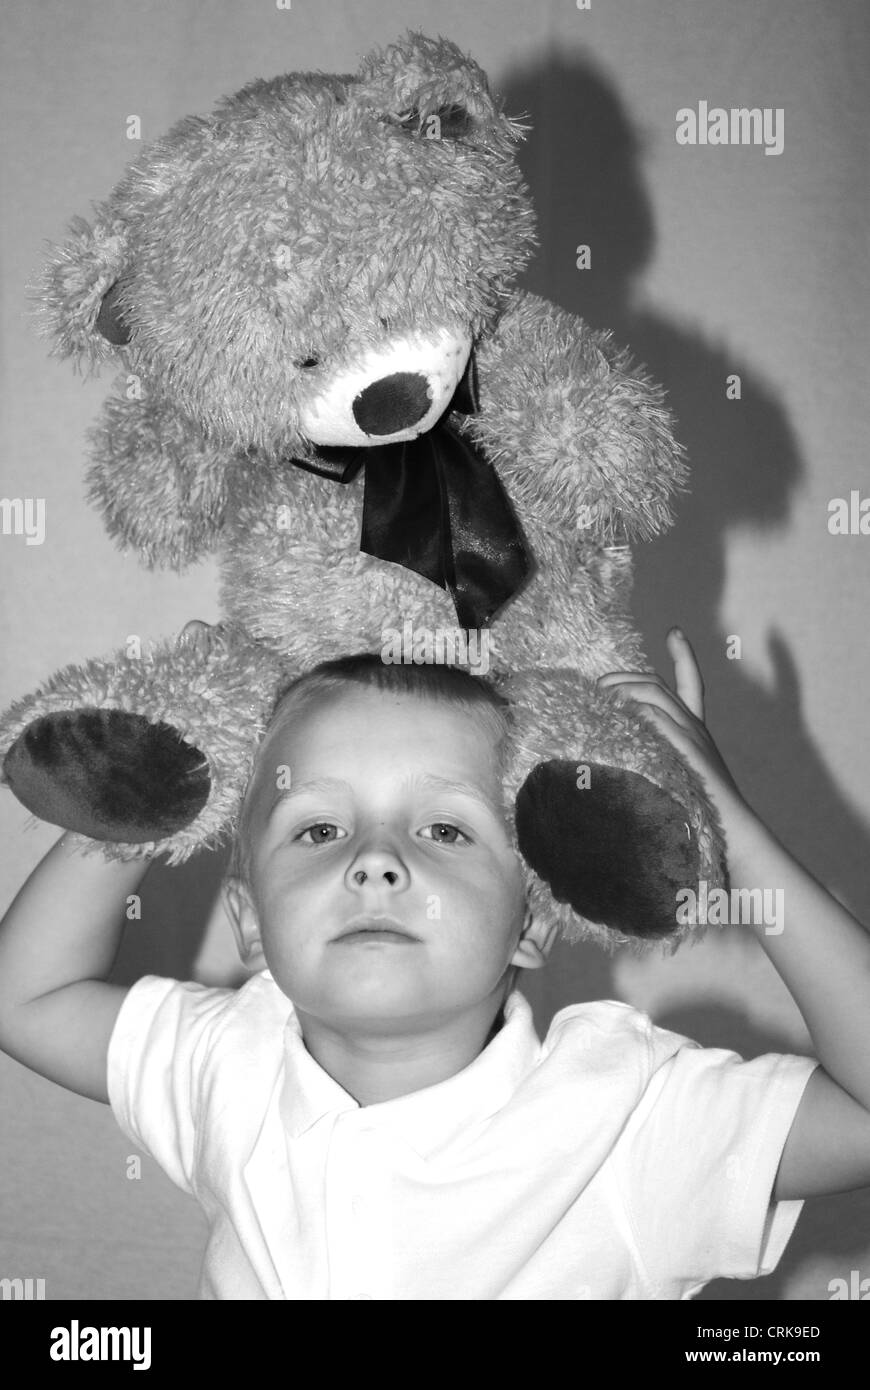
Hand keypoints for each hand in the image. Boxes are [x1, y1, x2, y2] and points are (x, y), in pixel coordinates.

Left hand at [597, 628, 747, 825]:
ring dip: (625, 690)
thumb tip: (626, 758)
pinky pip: (660, 721)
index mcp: (697, 731)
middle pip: (659, 685)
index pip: (693, 683)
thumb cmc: (706, 813)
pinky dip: (638, 711)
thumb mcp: (683, 779)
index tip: (675, 630)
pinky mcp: (688, 752)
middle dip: (626, 676)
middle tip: (600, 682)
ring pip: (656, 696)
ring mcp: (693, 738)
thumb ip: (661, 764)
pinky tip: (619, 712)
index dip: (685, 655)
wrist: (734, 833)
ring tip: (600, 696)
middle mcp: (696, 728)